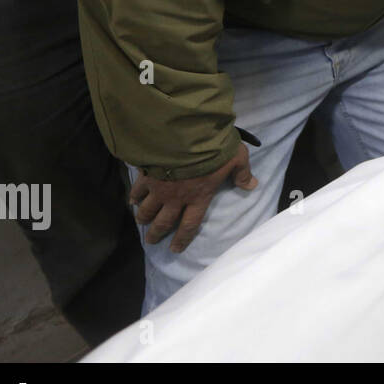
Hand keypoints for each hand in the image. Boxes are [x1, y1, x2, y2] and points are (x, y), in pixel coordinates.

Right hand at [130, 147, 257, 252]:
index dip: (182, 239)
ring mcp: (159, 188)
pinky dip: (133, 196)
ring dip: (143, 217)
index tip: (175, 249)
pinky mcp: (147, 175)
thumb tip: (252, 185)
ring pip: (147, 209)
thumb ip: (242, 173)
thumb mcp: (236, 158)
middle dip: (156, 233)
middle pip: (163, 222)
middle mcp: (176, 198)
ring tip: (140, 222)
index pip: (190, 225)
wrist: (186, 135)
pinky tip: (131, 200)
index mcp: (199, 197)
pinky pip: (138, 190)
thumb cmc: (214, 148)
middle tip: (150, 241)